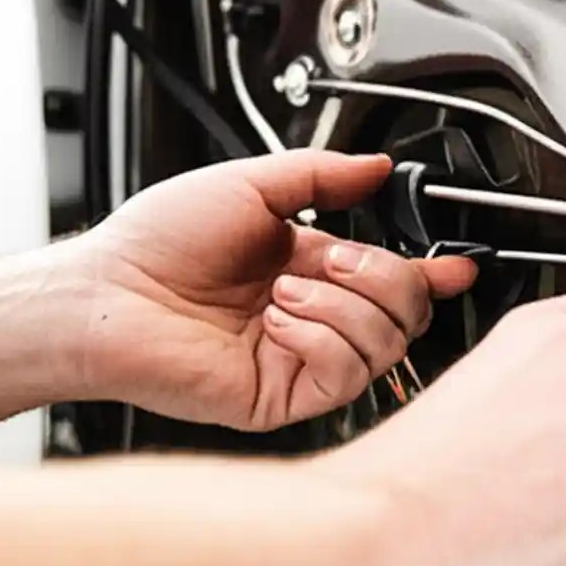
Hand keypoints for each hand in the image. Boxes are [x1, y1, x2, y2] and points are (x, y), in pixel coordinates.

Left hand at [75, 150, 476, 429]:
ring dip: (340, 303)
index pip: (395, 280)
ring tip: (285, 290)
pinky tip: (279, 321)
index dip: (435, 273)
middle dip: (386, 276)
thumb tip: (379, 167)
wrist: (107, 294)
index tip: (458, 264)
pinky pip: (345, 372)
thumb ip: (322, 174)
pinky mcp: (287, 397)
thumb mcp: (250, 184)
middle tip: (335, 258)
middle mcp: (315, 316)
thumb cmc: (157, 243)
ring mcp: (303, 359)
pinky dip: (319, 335)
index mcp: (314, 270)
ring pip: (384, 343)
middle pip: (406, 313)